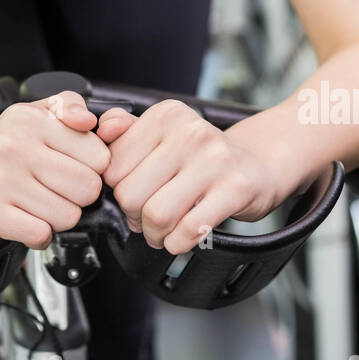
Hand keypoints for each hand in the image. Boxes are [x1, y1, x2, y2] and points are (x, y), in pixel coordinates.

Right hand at [0, 91, 109, 248]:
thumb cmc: (6, 156)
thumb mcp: (36, 117)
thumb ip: (69, 106)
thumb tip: (87, 120)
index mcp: (30, 119)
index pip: (98, 155)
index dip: (90, 168)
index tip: (69, 167)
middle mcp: (11, 144)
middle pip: (87, 188)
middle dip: (77, 197)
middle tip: (54, 191)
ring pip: (67, 215)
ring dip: (57, 218)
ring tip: (36, 205)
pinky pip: (40, 234)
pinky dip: (38, 235)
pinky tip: (24, 221)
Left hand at [96, 99, 278, 254]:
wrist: (257, 166)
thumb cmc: (201, 156)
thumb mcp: (163, 134)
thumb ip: (124, 130)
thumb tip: (101, 129)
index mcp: (165, 116)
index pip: (113, 166)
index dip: (117, 190)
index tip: (134, 194)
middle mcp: (189, 131)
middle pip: (130, 194)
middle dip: (134, 217)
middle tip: (147, 219)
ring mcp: (215, 159)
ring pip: (156, 215)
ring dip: (154, 235)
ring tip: (162, 231)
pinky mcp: (235, 188)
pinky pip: (188, 230)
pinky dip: (178, 243)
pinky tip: (182, 237)